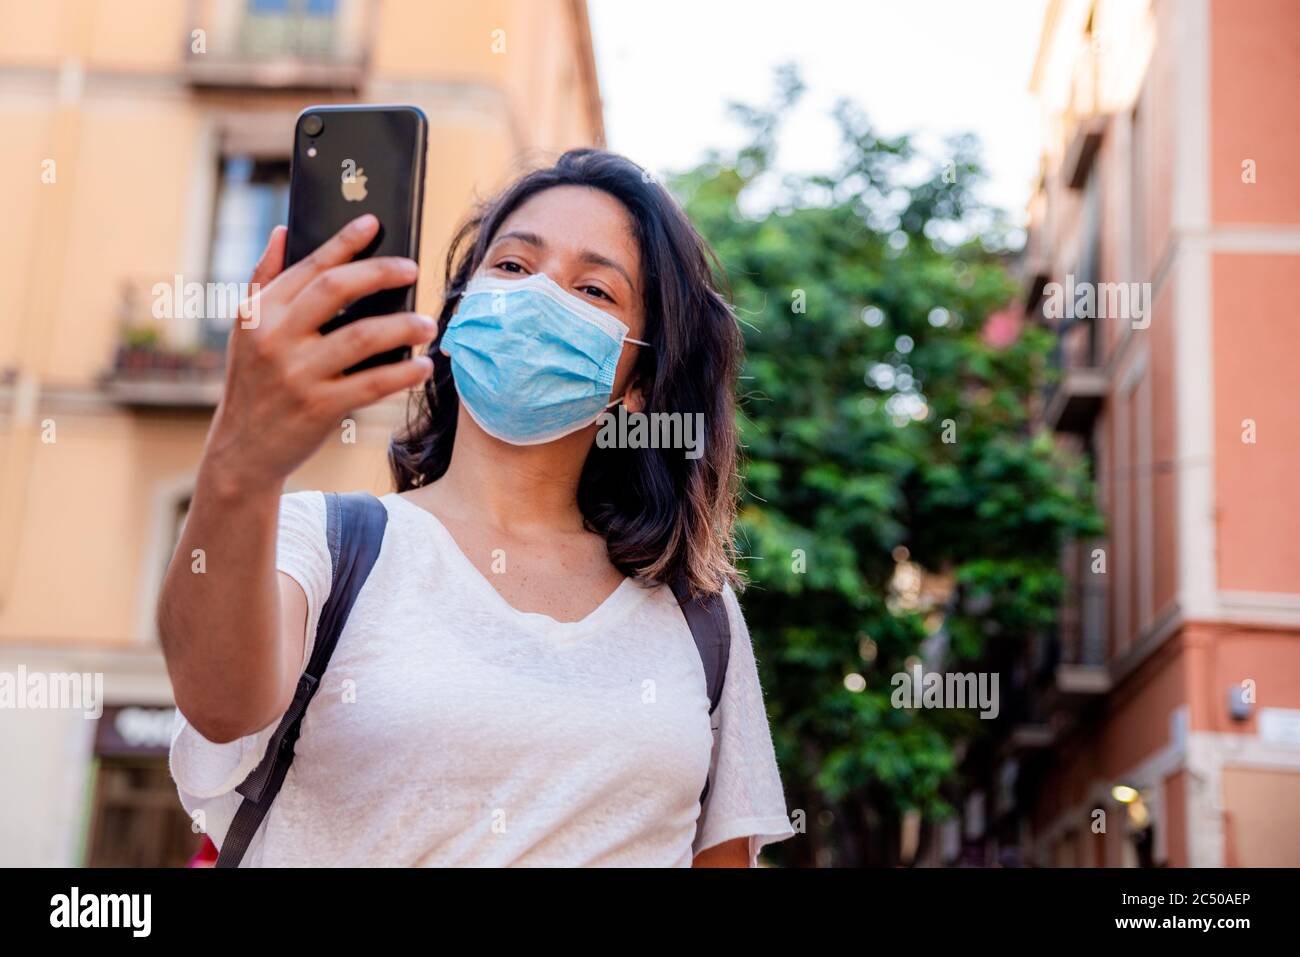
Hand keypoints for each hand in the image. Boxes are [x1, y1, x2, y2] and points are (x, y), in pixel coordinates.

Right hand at [200, 214, 433, 496]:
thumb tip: (283, 231)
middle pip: (336, 290)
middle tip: (412, 270)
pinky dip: (402, 373)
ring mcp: (298, 374)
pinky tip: (422, 367)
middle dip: (380, 273)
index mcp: (261, 312)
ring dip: (404, 326)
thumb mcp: (246, 330)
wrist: (241, 450)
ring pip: (362, 336)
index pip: (309, 266)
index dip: (344, 242)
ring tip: (428, 323)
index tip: (374, 223)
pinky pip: (372, 384)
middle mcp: (276, 338)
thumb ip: (264, 279)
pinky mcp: (319, 407)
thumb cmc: (253, 382)